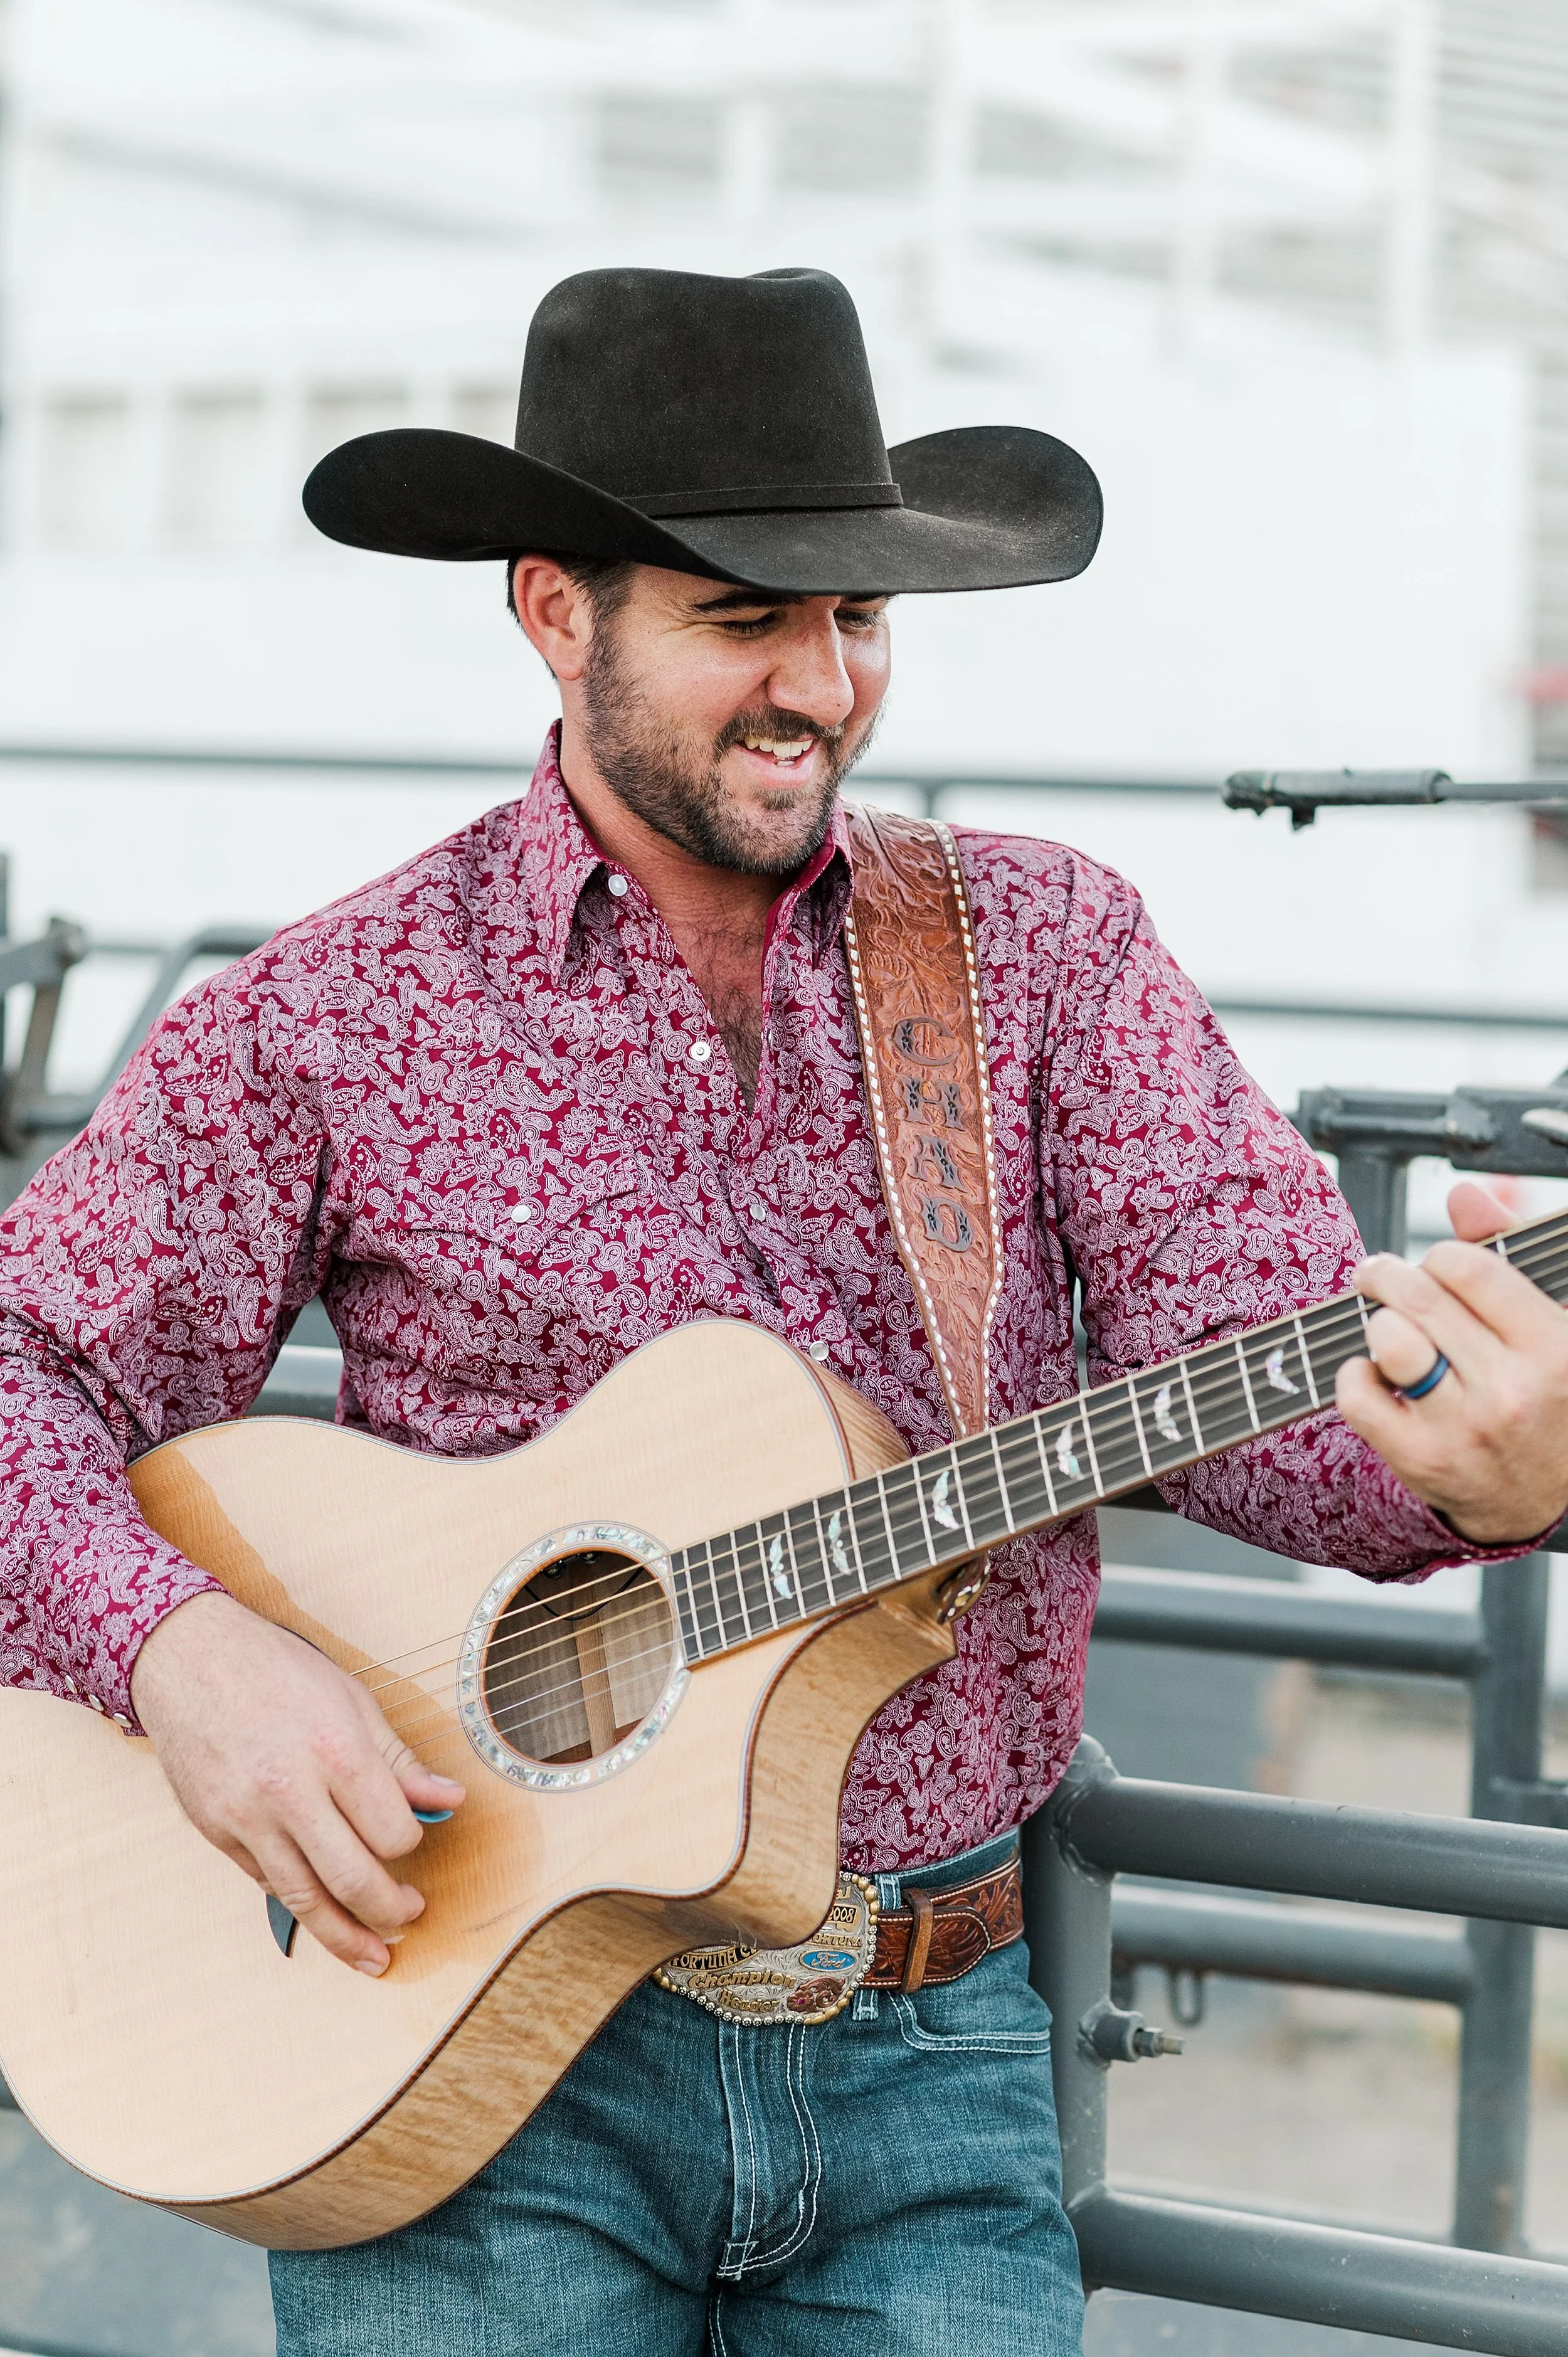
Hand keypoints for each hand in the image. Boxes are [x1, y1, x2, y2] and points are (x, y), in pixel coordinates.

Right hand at [129, 1590, 464, 1973]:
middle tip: (410, 1913)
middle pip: (353, 1879)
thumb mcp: (352, 1699)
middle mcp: (289, 1792)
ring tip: (374, 1955)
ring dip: (345, 1937)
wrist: (189, 1659)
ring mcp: (247, 1818)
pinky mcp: (217, 1832)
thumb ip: (399, 1760)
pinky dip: (299, 1903)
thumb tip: (450, 1801)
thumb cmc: (277, 1672)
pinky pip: (267, 1883)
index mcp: (335, 1751)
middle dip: (391, 1909)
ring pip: (304, 1900)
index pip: (392, 1832)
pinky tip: (322, 1914)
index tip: (414, 1838)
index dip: (412, 1843)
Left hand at [1337, 1181, 1567, 1543]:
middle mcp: (1511, 1388)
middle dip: (1386, 1275)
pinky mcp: (1424, 1462)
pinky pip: (1358, 1397)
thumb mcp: (1552, 1323)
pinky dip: (1354, 1375)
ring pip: (1389, 1341)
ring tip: (1388, 1328)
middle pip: (1418, 1297)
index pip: (1465, 1266)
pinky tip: (1377, 1376)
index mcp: (1553, 1346)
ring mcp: (1465, 1428)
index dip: (1438, 1256)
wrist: (1549, 1496)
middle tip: (1378, 1277)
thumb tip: (1464, 1193)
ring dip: (1377, 1323)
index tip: (1434, 1267)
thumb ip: (1508, 1252)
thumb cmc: (1548, 1397)